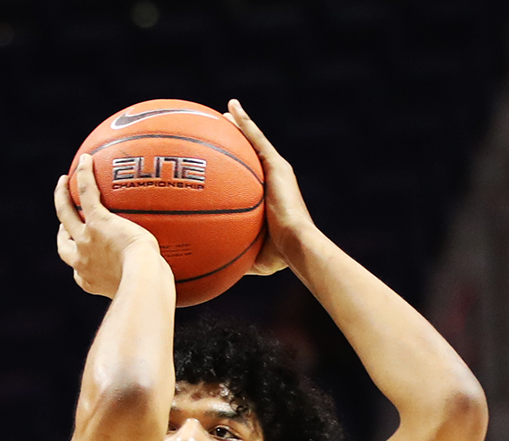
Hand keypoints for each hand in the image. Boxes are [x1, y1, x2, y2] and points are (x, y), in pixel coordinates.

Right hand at [54, 154, 162, 297]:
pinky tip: (87, 159)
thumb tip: (171, 284)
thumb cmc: (151, 289)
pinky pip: (86, 193)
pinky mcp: (97, 221)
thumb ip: (152, 281)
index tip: (83, 250)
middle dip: (62, 230)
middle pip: (63, 243)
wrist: (143, 279)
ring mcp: (86, 239)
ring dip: (62, 196)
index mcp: (89, 280)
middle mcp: (81, 260)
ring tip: (64, 181)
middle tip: (64, 219)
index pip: (77, 269)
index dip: (77, 258)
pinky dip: (85, 175)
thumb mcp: (149, 288)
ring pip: (65, 212)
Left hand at [223, 99, 317, 276]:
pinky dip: (244, 122)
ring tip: (224, 112)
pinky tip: (231, 108)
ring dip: (239, 125)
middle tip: (222, 130)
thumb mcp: (251, 253)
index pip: (251, 178)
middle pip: (252, 154)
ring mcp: (277, 170)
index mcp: (269, 196)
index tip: (223, 162)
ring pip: (254, 140)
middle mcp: (275, 179)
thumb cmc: (278, 255)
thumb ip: (235, 251)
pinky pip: (256, 138)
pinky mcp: (277, 165)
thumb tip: (212, 263)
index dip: (238, 167)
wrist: (297, 245)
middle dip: (237, 141)